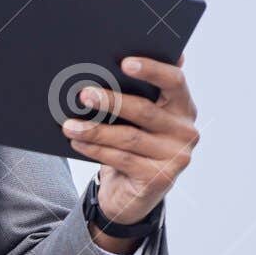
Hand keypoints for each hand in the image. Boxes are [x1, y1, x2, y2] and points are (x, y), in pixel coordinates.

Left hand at [62, 56, 199, 253]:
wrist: (133, 191)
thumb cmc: (134, 143)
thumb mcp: (138, 118)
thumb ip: (137, 92)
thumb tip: (112, 63)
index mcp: (183, 106)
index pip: (174, 81)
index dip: (152, 69)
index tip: (125, 63)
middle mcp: (185, 130)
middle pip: (146, 110)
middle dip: (111, 102)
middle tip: (84, 95)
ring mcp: (176, 156)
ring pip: (130, 137)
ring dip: (96, 130)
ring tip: (70, 125)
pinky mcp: (160, 178)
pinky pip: (122, 159)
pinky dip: (96, 150)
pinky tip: (78, 142)